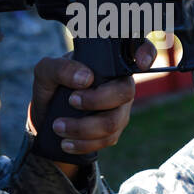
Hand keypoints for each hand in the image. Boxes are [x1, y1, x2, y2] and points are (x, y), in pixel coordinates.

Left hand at [28, 40, 157, 161]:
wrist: (47, 117)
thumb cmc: (52, 87)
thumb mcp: (46, 72)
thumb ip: (61, 68)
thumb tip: (86, 78)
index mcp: (108, 62)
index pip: (137, 50)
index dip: (146, 53)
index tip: (140, 62)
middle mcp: (120, 84)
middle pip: (125, 92)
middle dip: (97, 100)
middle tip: (71, 100)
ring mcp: (120, 109)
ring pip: (114, 121)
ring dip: (84, 127)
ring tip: (58, 126)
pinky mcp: (114, 131)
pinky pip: (107, 140)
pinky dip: (84, 143)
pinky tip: (66, 142)